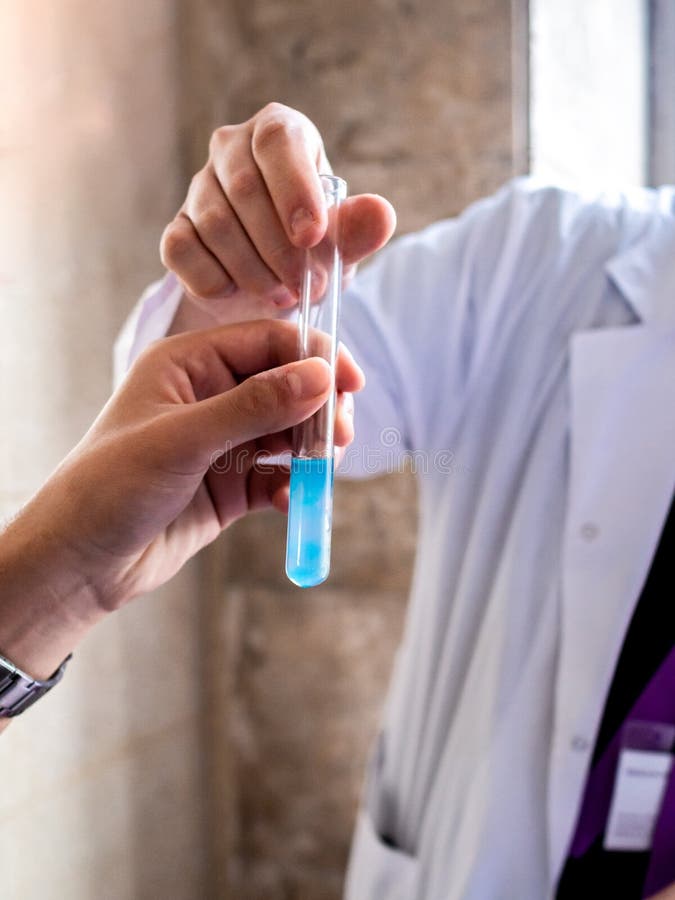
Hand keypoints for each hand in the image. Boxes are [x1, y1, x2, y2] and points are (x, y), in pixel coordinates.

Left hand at [1, 320, 362, 651]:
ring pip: (287, 433)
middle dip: (318, 409)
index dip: (314, 357)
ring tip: (320, 471)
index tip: (350, 384)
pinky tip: (289, 502)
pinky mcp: (230, 484)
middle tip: (340, 437)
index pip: (267, 342)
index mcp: (189, 364)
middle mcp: (209, 396)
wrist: (81, 561)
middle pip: (286, 386)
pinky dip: (291, 487)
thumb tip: (320, 377)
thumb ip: (253, 406)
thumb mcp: (183, 439)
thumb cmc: (111, 486)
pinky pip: (277, 476)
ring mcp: (222, 442)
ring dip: (309, 450)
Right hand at [159, 102, 395, 318]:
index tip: (312, 237)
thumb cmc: (312, 249)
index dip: (294, 190)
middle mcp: (233, 148)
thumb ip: (358, 230)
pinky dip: (213, 280)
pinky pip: (182, 249)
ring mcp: (199, 185)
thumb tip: (381, 213)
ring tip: (280, 295)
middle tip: (302, 287)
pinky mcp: (177, 225)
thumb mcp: (342, 245)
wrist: (273, 282)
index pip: (278, 141)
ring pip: (214, 223)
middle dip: (277, 247)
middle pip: (244, 186)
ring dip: (251, 270)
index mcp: (280, 133)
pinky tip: (237, 292)